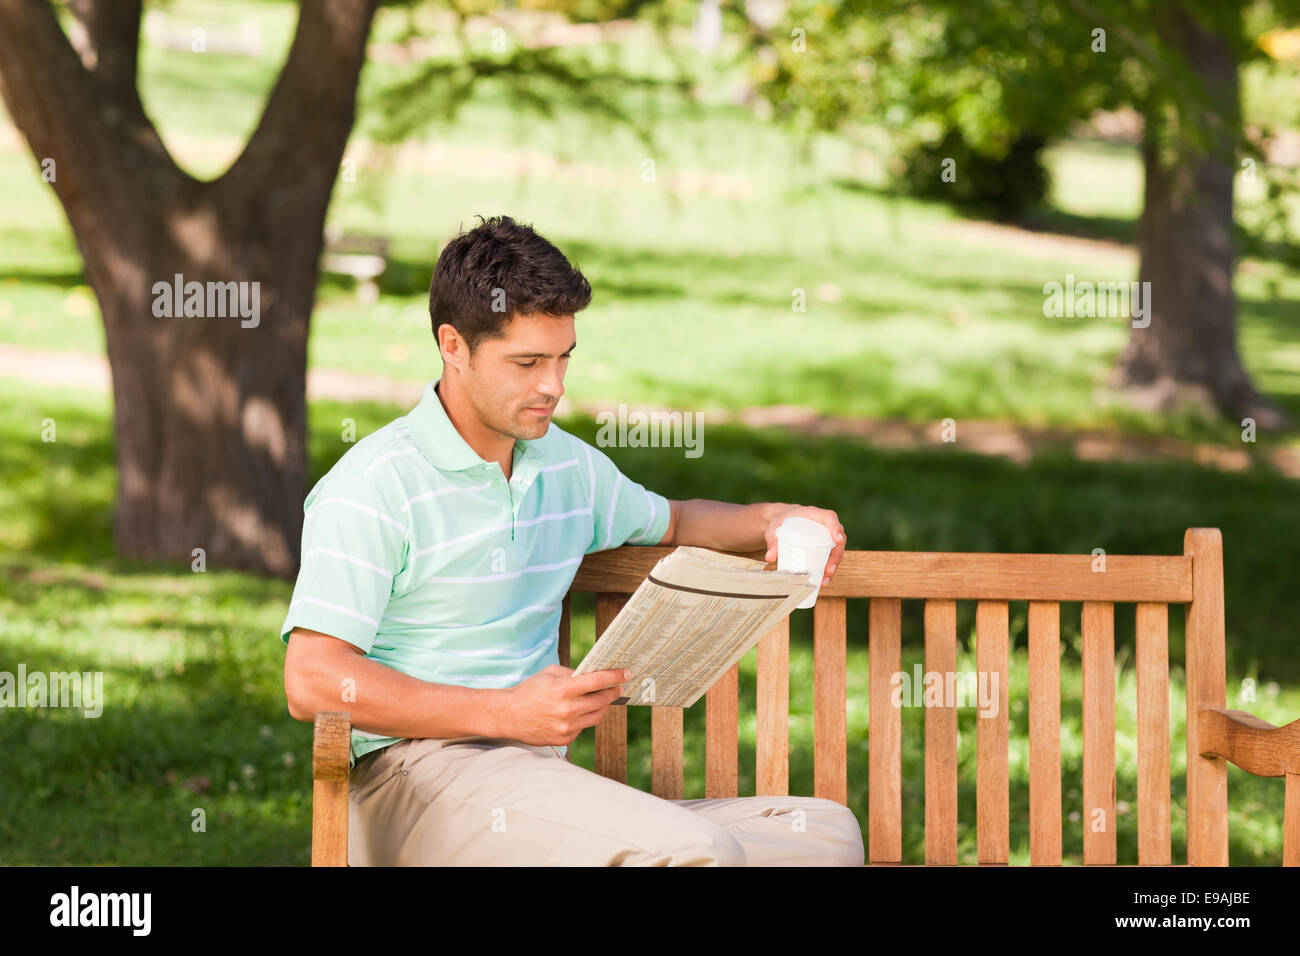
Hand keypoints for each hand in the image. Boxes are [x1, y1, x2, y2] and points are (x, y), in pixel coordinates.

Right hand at [497, 665, 629, 746]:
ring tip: (603, 699)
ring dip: (602, 706)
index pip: (597, 681)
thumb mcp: (550, 674)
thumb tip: (595, 675)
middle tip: (618, 687)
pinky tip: (580, 712)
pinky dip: (585, 718)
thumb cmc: (529, 691)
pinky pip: (583, 727)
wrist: (508, 716)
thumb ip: (572, 674)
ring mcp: (566, 727)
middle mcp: (567, 710)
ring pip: (597, 716)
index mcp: (563, 690)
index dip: (615, 677)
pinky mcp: (564, 740)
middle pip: (601, 701)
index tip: (626, 673)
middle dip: (612, 692)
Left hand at [761, 503, 845, 587]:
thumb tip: (770, 558)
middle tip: (828, 571)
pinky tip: (823, 580)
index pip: (830, 518)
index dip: (835, 529)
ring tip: (824, 581)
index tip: (837, 541)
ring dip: (833, 566)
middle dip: (835, 557)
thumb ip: (772, 541)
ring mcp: (827, 535)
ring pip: (836, 550)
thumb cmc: (780, 521)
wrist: (781, 521)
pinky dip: (828, 568)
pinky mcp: (825, 545)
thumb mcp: (774, 529)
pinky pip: (831, 556)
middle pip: (838, 539)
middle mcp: (825, 524)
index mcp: (815, 514)